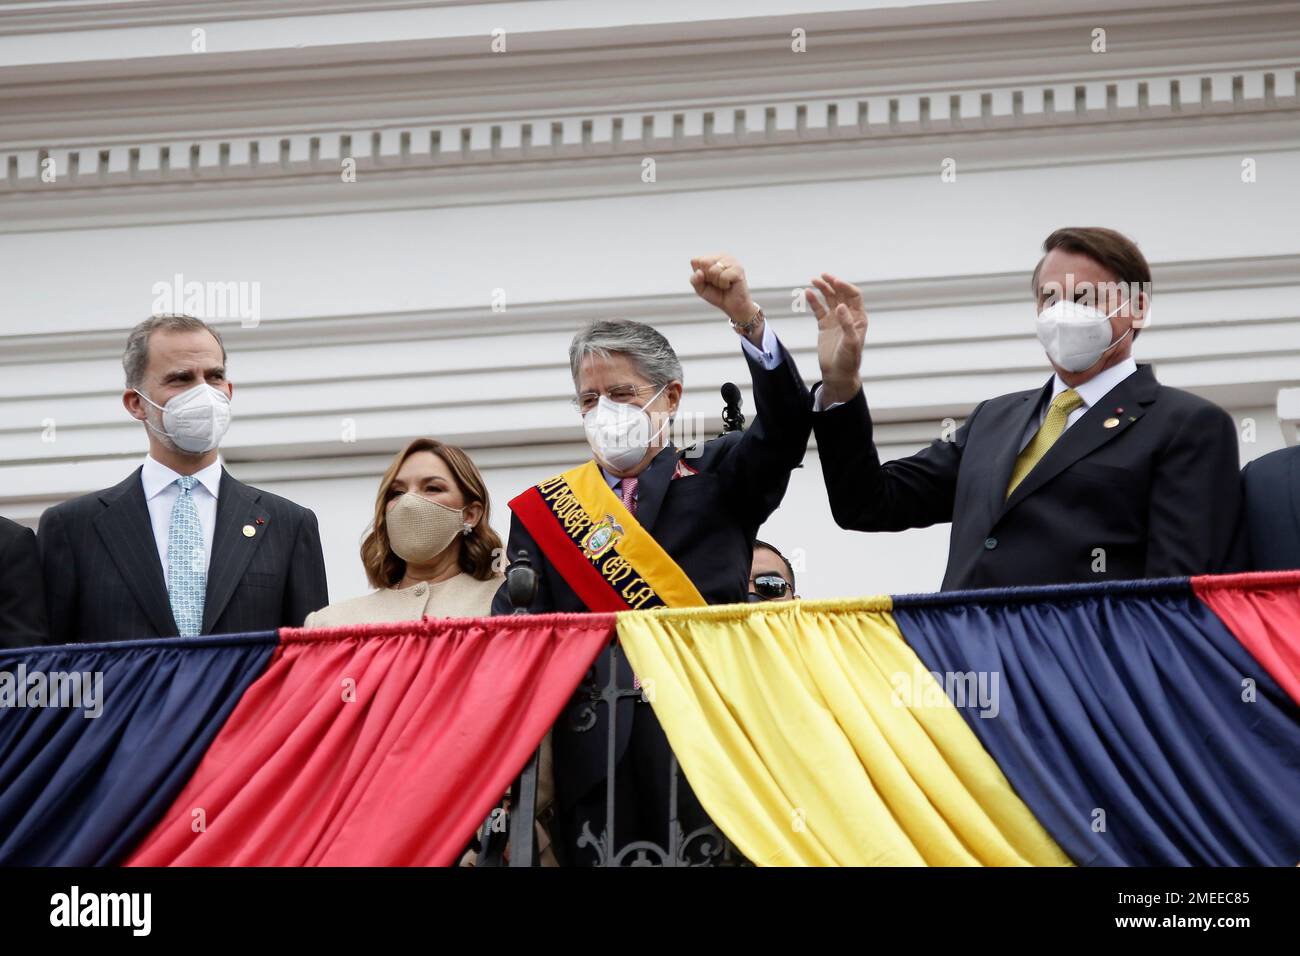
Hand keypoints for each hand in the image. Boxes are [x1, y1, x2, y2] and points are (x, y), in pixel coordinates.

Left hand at [690, 253, 761, 343]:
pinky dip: (724, 285)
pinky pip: (723, 276)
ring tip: (724, 284)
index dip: (700, 275)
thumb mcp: (700, 289)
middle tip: (717, 283)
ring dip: (717, 282)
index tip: (708, 281)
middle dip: (708, 277)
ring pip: (713, 270)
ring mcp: (731, 261)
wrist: (732, 306)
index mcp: (712, 257)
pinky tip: (729, 285)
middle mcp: (722, 256)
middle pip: (704, 263)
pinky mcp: (738, 268)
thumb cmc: (717, 295)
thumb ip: (695, 280)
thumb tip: (699, 272)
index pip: (696, 260)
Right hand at [806, 273, 866, 404]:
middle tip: (823, 276)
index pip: (853, 296)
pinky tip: (807, 293)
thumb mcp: (851, 342)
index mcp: (858, 318)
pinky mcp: (824, 325)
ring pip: (829, 299)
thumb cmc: (849, 360)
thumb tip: (840, 306)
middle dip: (832, 284)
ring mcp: (835, 320)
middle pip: (840, 294)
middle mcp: (847, 316)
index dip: (845, 287)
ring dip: (822, 289)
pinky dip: (813, 301)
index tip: (835, 282)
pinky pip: (818, 309)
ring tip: (813, 281)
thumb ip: (847, 323)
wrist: (838, 374)